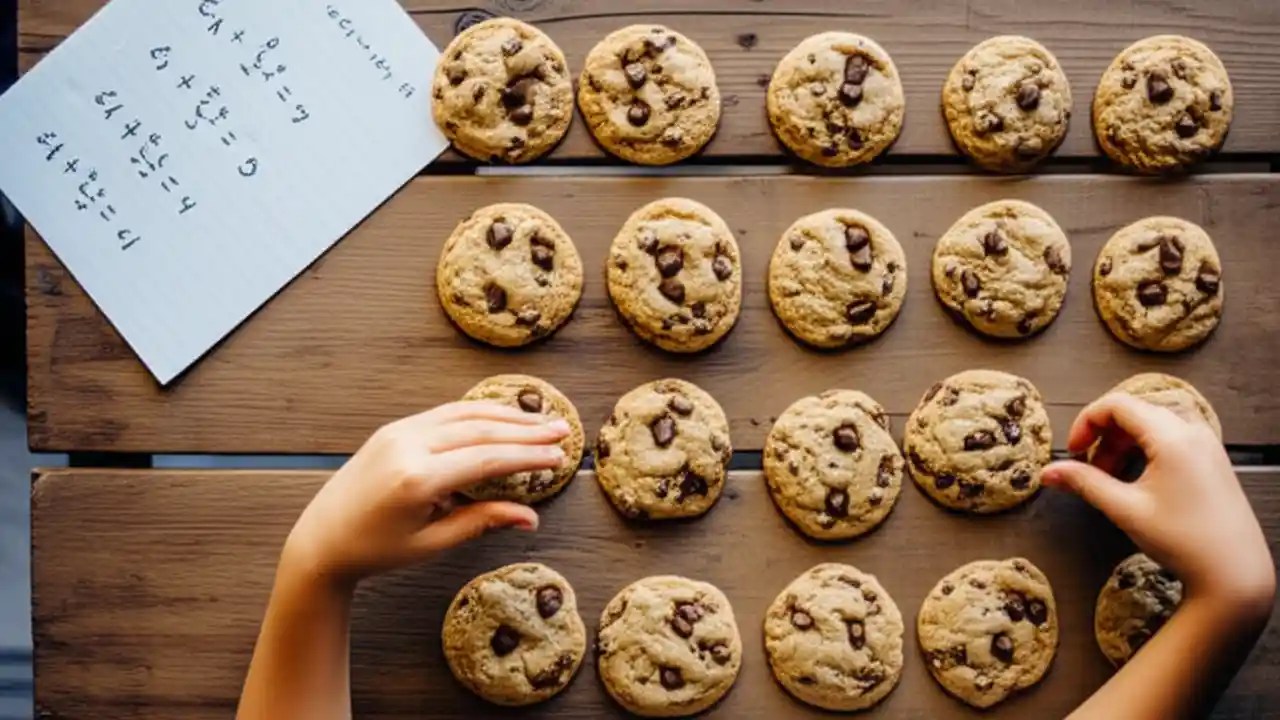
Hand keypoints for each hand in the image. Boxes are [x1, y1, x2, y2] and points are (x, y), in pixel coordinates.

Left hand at [282, 401, 569, 587]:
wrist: (322, 539)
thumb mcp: (432, 542)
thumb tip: (530, 518)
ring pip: (465, 414)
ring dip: (507, 416)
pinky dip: (479, 414)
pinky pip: (445, 414)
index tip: (558, 457)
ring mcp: (399, 432)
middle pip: (480, 430)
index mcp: (416, 479)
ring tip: (541, 422)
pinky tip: (502, 418)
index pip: (485, 459)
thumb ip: (482, 522)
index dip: (526, 456)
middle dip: (526, 431)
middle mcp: (407, 446)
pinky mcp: (394, 428)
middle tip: (563, 431)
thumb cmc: (375, 549)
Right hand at [1042, 393, 1273, 615]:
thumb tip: (1048, 472)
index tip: (1073, 451)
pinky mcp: (1212, 460)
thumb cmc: (1184, 541)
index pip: (1117, 405)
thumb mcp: (1125, 509)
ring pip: (1152, 425)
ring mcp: (1206, 445)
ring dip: (1123, 444)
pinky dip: (1145, 451)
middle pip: (1134, 412)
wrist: (1234, 573)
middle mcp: (1193, 432)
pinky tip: (1136, 481)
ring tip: (1111, 479)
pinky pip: (1171, 439)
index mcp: (1172, 437)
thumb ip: (1084, 483)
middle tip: (1089, 469)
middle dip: (1104, 437)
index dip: (1086, 422)